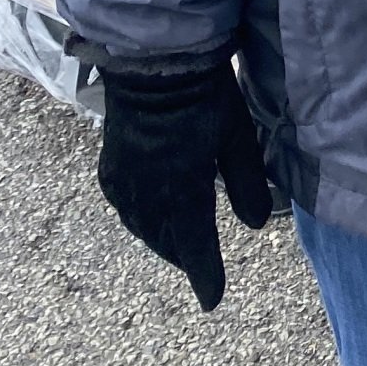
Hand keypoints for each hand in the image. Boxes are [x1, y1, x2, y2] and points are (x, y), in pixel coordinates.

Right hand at [97, 58, 271, 311]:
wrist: (153, 65)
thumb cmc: (204, 97)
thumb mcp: (238, 137)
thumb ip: (247, 183)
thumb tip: (257, 225)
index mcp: (183, 192)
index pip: (196, 247)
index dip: (206, 276)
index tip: (212, 300)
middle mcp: (147, 197)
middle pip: (167, 242)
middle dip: (185, 257)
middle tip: (201, 269)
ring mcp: (124, 185)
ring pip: (144, 229)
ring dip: (163, 241)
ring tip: (180, 246)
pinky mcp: (110, 171)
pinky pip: (127, 211)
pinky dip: (143, 222)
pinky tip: (151, 218)